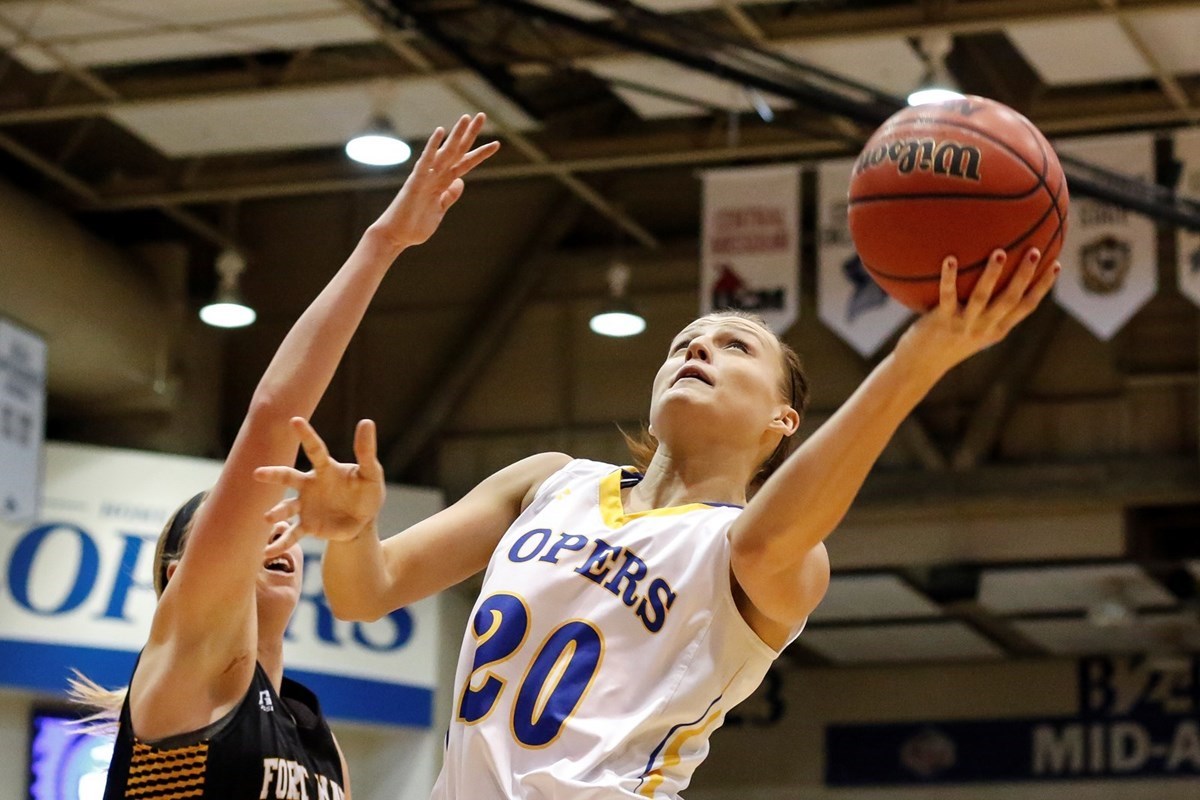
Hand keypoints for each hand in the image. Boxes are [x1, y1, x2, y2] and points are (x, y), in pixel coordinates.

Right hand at [255, 417, 385, 557]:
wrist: (364, 520)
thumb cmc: (366, 491)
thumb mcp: (371, 473)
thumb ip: (366, 451)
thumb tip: (367, 421)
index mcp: (325, 470)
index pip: (314, 449)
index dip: (306, 435)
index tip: (295, 420)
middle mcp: (310, 486)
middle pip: (289, 478)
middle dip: (273, 475)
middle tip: (258, 474)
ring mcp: (306, 506)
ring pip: (286, 508)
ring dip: (277, 512)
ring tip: (268, 518)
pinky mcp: (308, 526)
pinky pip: (292, 534)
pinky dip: (280, 544)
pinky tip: (267, 554)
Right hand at [367, 113, 499, 250]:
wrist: (396, 236)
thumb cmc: (415, 224)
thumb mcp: (440, 210)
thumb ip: (450, 196)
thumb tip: (460, 181)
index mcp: (443, 182)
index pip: (465, 164)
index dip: (480, 154)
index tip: (496, 144)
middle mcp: (436, 175)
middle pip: (457, 151)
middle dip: (469, 134)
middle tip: (481, 115)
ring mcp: (426, 176)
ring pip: (445, 152)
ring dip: (456, 135)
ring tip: (466, 118)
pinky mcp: (416, 181)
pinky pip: (426, 161)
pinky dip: (432, 146)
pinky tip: (440, 131)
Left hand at [895, 247, 1059, 377]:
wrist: (920, 366)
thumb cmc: (946, 342)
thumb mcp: (972, 329)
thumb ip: (985, 309)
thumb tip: (994, 278)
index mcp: (997, 329)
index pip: (1027, 306)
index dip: (1043, 287)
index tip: (1057, 265)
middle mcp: (984, 328)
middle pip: (1011, 299)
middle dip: (1025, 275)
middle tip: (1034, 250)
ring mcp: (963, 325)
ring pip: (982, 297)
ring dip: (992, 274)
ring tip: (1000, 251)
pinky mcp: (942, 322)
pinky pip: (947, 296)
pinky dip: (949, 278)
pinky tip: (950, 259)